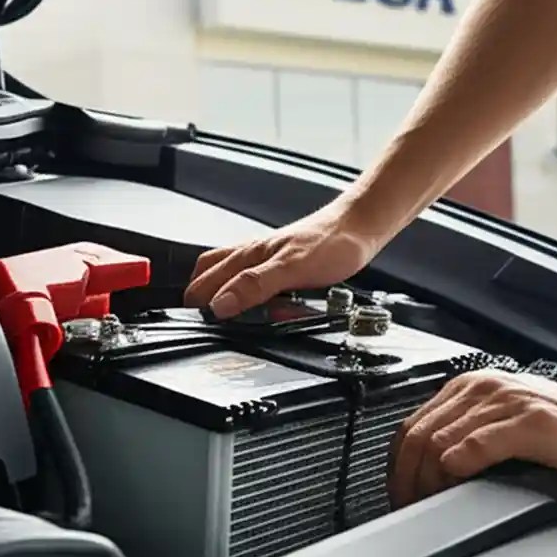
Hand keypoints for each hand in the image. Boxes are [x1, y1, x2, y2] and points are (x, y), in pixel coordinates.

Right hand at [184, 202, 382, 318]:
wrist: (361, 227)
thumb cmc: (332, 243)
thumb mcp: (290, 270)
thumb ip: (254, 286)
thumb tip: (220, 304)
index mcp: (247, 255)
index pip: (203, 281)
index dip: (195, 305)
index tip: (198, 328)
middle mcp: (251, 254)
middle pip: (208, 274)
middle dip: (199, 298)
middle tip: (201, 324)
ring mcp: (265, 258)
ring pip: (229, 275)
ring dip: (221, 294)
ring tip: (222, 317)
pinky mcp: (280, 264)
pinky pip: (252, 278)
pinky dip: (247, 293)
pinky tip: (258, 305)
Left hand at [388, 369, 556, 507]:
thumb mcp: (505, 425)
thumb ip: (468, 437)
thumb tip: (430, 473)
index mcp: (472, 388)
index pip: (412, 426)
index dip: (398, 466)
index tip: (399, 494)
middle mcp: (483, 389)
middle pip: (419, 435)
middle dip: (405, 478)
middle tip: (407, 509)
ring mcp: (506, 404)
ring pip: (441, 440)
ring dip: (426, 481)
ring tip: (427, 506)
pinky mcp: (530, 423)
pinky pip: (478, 442)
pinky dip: (458, 464)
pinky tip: (454, 481)